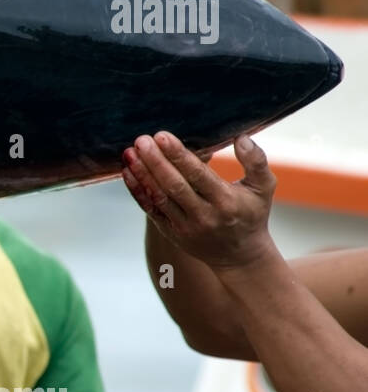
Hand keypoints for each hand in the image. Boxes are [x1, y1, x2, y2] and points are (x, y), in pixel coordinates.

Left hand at [122, 130, 276, 269]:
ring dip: (142, 174)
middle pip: (174, 185)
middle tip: (141, 139)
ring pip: (159, 197)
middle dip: (155, 161)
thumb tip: (242, 137)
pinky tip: (127, 171)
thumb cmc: (251, 213)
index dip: (178, 156)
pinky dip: (137, 190)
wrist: (239, 256)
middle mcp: (204, 215)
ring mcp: (185, 226)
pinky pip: (151, 209)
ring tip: (130, 152)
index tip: (162, 135)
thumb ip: (256, 161)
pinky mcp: (171, 232)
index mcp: (226, 201)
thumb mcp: (263, 188)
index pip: (198, 175)